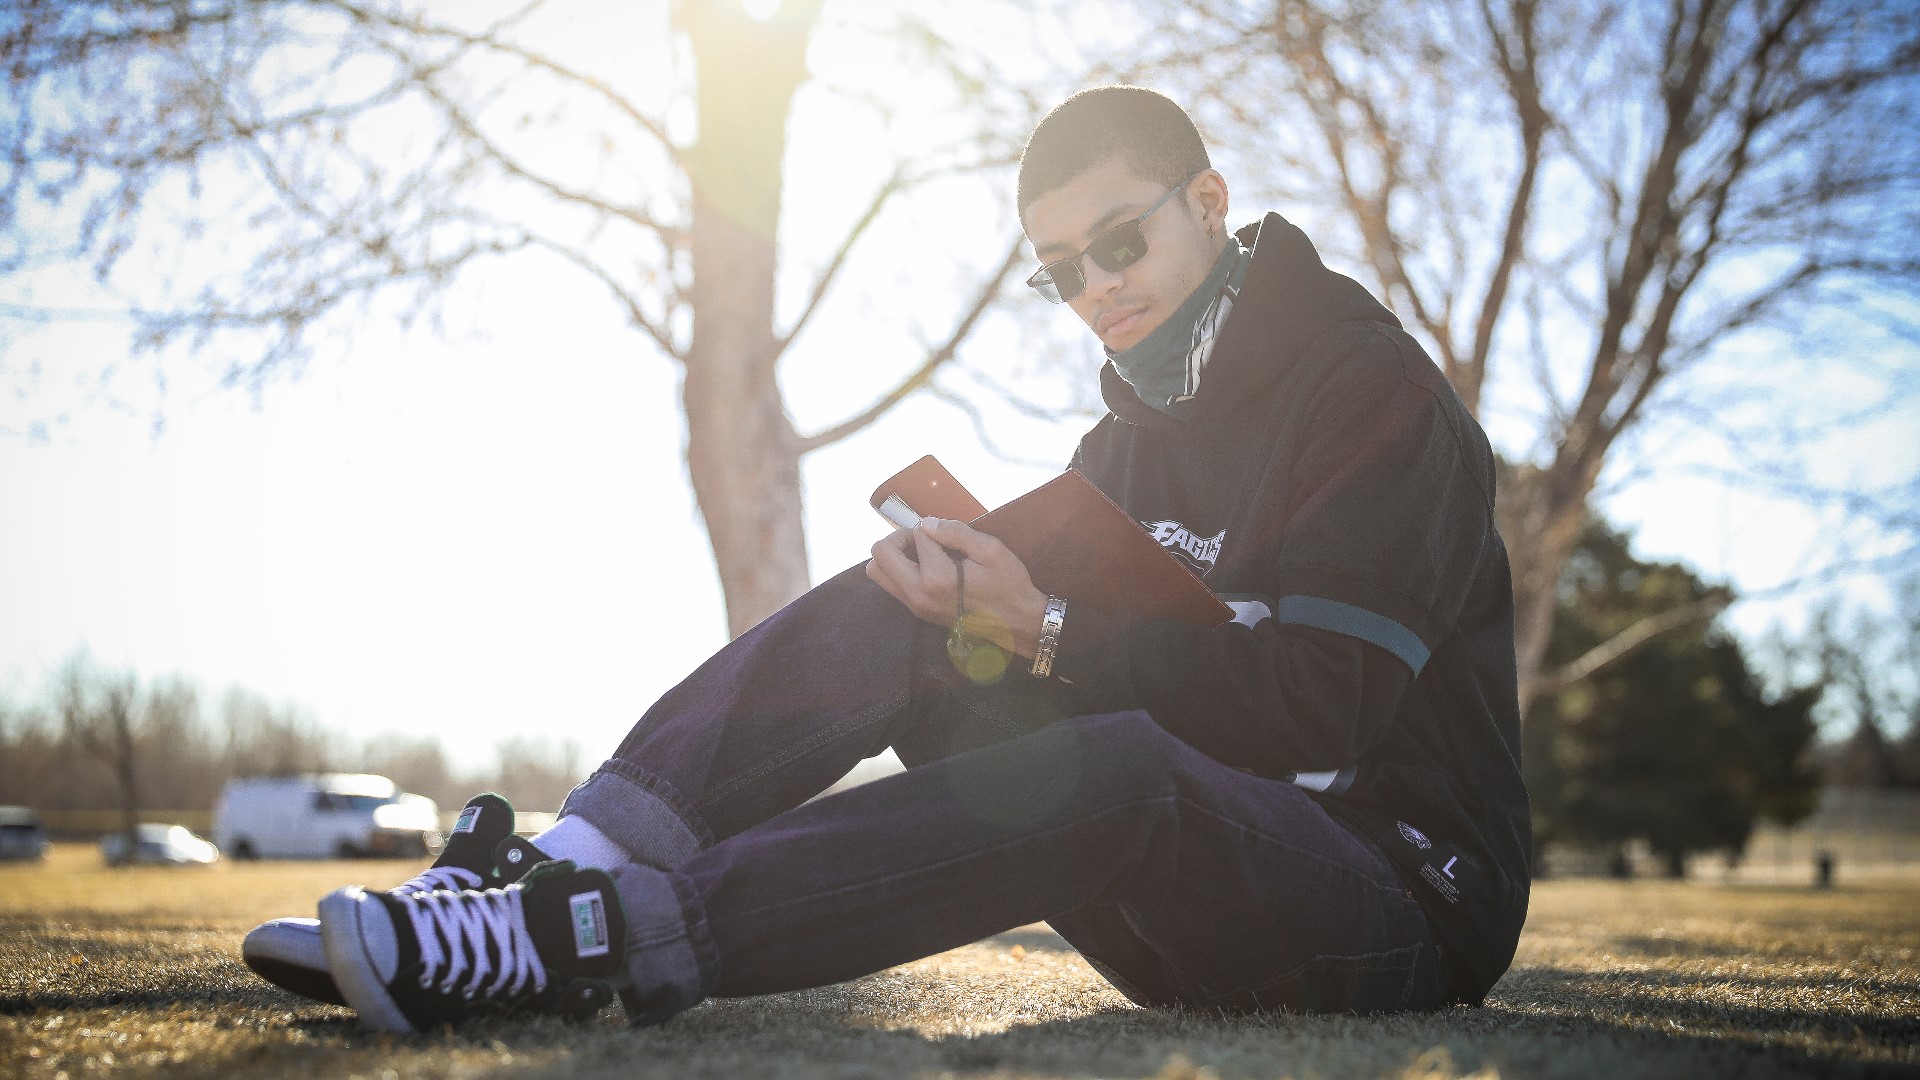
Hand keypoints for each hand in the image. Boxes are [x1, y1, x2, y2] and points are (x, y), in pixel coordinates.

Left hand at [867, 517, 1049, 657]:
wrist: (1016, 624)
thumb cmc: (1008, 584)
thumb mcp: (991, 550)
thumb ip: (956, 532)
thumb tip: (926, 523)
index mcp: (937, 578)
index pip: (917, 536)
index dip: (933, 528)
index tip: (951, 536)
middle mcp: (918, 594)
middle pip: (879, 554)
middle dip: (899, 537)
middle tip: (923, 538)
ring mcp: (914, 606)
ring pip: (877, 572)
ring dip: (893, 554)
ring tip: (920, 552)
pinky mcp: (916, 611)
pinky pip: (890, 584)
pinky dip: (898, 569)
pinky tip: (924, 566)